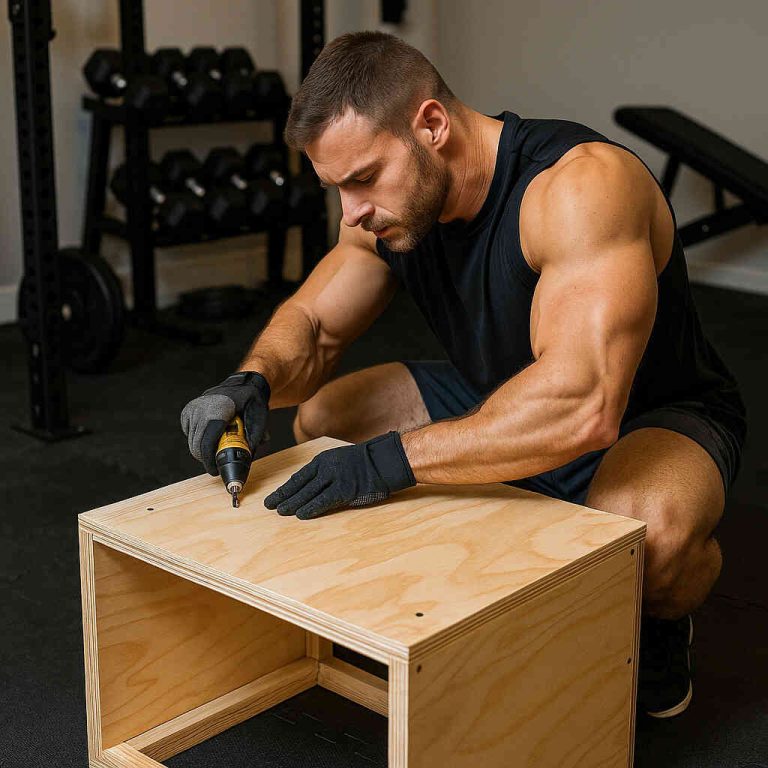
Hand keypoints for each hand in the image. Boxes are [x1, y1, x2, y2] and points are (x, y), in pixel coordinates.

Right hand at [181, 371, 269, 474]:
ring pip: (192, 441)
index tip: (215, 470)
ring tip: (218, 446)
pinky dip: (198, 439)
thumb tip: (248, 458)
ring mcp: (193, 408)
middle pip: (197, 445)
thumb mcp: (259, 419)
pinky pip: (189, 433)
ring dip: (203, 449)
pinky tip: (211, 434)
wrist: (244, 384)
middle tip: (218, 462)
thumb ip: (253, 439)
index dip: (209, 461)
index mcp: (218, 410)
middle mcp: (202, 408)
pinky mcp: (188, 410)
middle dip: (207, 458)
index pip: (206, 443)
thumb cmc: (252, 400)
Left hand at [264, 431, 415, 519]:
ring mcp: (334, 478)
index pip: (299, 476)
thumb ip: (328, 472)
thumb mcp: (342, 461)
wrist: (385, 460)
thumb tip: (315, 486)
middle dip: (283, 496)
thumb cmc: (367, 463)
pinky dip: (311, 508)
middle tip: (269, 505)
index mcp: (323, 460)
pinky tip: (300, 514)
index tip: (275, 496)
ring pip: (308, 493)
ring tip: (281, 512)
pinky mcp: (344, 489)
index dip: (285, 488)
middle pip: (299, 484)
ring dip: (293, 503)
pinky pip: (323, 500)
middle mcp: (325, 468)